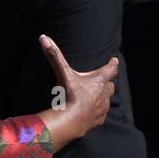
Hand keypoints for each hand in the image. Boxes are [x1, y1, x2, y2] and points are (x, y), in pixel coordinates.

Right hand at [36, 34, 117, 151]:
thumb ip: (54, 55)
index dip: (112, 64)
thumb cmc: (69, 94)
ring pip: (106, 100)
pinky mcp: (98, 120)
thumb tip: (44, 37)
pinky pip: (100, 115)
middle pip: (110, 85)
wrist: (71, 120)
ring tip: (95, 97)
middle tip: (103, 80)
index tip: (114, 60)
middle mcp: (104, 93)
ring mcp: (102, 108)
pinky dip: (97, 112)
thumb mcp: (62, 73)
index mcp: (98, 80)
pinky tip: (90, 113)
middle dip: (107, 82)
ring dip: (102, 97)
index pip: (111, 69)